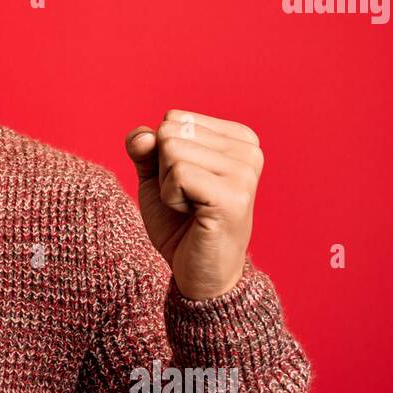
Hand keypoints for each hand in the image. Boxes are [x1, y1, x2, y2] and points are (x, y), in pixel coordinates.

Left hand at [124, 109, 262, 299]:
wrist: (199, 273)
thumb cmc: (180, 223)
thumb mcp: (155, 176)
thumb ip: (144, 147)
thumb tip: (143, 136)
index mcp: (238, 138)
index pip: (174, 118)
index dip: (164, 155)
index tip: (187, 184)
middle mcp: (249, 150)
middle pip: (171, 132)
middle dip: (164, 170)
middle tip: (188, 200)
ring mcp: (245, 172)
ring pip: (172, 150)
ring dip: (168, 186)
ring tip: (191, 209)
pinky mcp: (233, 196)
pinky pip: (178, 175)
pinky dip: (172, 199)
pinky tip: (193, 216)